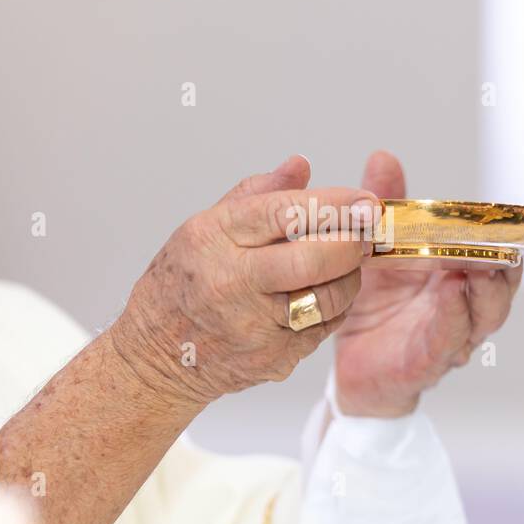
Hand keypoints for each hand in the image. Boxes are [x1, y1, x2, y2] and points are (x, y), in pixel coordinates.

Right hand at [112, 155, 379, 407]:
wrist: (155, 353)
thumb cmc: (183, 282)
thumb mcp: (205, 227)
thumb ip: (257, 194)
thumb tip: (301, 166)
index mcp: (214, 238)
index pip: (285, 212)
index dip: (335, 204)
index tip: (366, 199)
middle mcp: (232, 281)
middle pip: (312, 259)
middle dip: (351, 242)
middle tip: (367, 231)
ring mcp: (252, 325)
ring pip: (326, 297)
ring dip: (350, 276)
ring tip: (347, 262)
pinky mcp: (271, 358)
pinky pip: (322, 328)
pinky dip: (333, 308)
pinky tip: (325, 294)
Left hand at [333, 151, 521, 416]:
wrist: (348, 365)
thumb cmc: (373, 306)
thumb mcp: (377, 250)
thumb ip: (388, 208)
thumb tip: (384, 156)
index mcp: (458, 279)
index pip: (496, 256)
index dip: (508, 237)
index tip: (512, 215)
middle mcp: (463, 310)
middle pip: (501, 287)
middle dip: (505, 263)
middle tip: (504, 239)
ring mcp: (449, 339)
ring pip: (483, 316)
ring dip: (486, 289)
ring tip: (482, 264)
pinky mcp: (425, 364)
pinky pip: (447, 340)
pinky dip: (455, 316)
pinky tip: (453, 291)